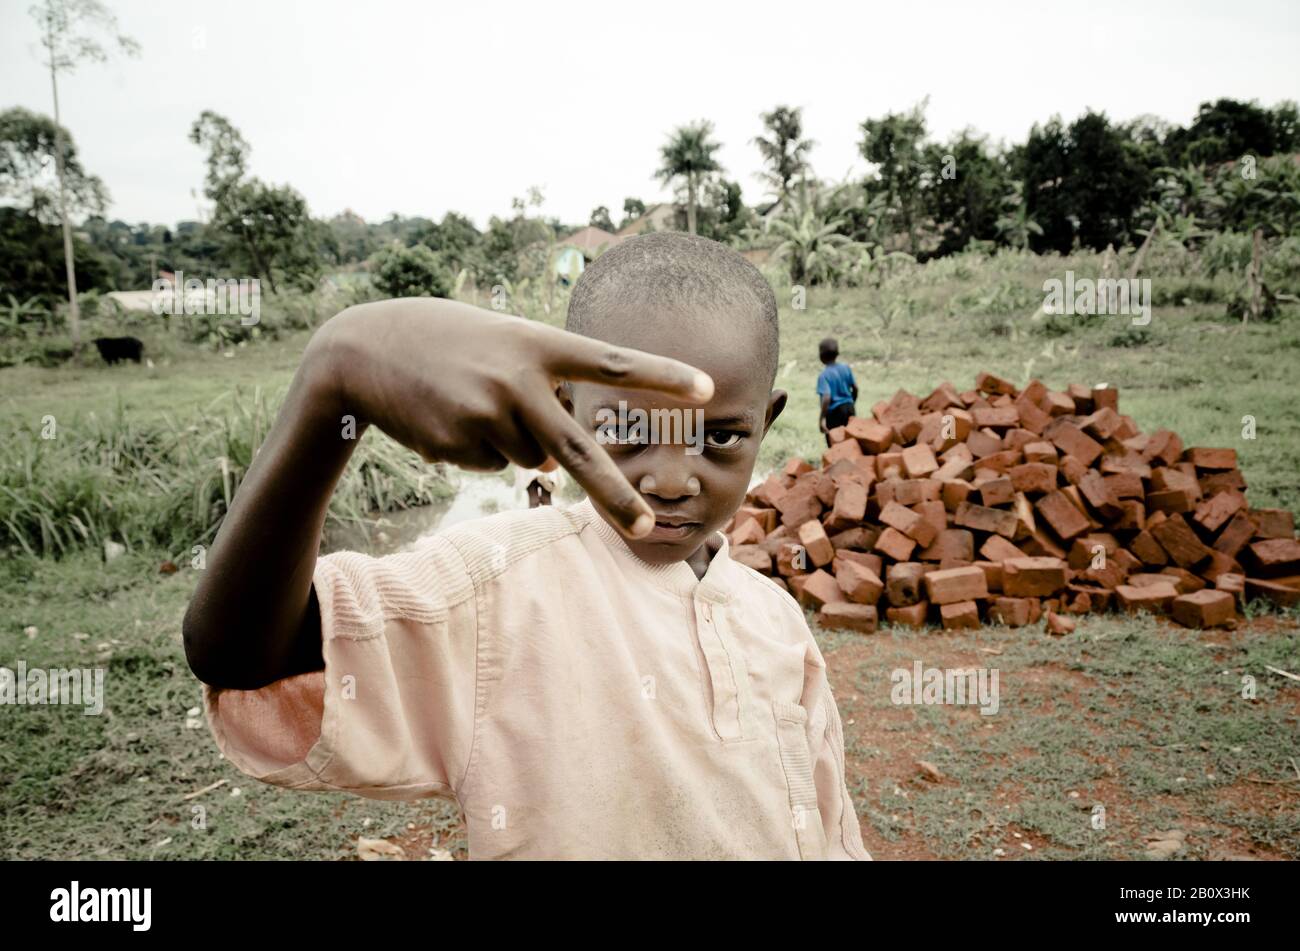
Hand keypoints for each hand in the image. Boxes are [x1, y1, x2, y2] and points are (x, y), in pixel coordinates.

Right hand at [312, 298, 713, 536]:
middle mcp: (519, 380)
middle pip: (579, 451)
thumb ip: (543, 394)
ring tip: (470, 403)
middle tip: (649, 528)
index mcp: (538, 344)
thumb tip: (554, 463)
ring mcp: (487, 412)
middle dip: (614, 497)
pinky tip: (445, 419)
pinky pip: (490, 465)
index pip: (612, 361)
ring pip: (528, 459)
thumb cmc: (448, 343)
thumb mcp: (502, 346)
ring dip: (511, 444)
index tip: (710, 388)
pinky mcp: (458, 442)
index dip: (662, 375)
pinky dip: (476, 450)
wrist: (365, 350)